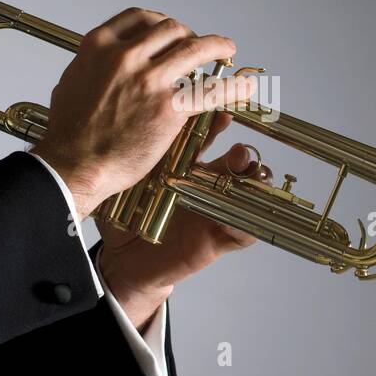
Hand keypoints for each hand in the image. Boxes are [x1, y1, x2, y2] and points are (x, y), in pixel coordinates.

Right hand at [30, 7, 255, 217]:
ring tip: (228, 49)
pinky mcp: (169, 107)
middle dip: (189, 35)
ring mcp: (149, 80)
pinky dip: (233, 86)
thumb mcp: (71, 84)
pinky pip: (210, 90)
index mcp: (99, 46)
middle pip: (171, 30)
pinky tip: (244, 86)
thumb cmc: (68, 134)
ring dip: (217, 46)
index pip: (139, 18)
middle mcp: (126, 56)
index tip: (172, 31)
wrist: (73, 164)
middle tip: (199, 46)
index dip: (161, 22)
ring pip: (194, 49)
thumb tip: (98, 66)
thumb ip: (90, 68)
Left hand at [94, 111, 271, 331]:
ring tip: (246, 178)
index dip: (215, 124)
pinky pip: (244, 232)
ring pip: (248, 193)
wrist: (124, 261)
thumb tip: (122, 121)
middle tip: (237, 152)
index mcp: (185, 165)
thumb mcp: (127, 183)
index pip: (208, 138)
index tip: (221, 114)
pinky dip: (249, 224)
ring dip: (253, 184)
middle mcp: (205, 185)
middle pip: (235, 163)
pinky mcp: (216, 240)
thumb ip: (130, 157)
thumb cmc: (124, 218)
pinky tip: (243, 217)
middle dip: (241, 155)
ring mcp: (214, 211)